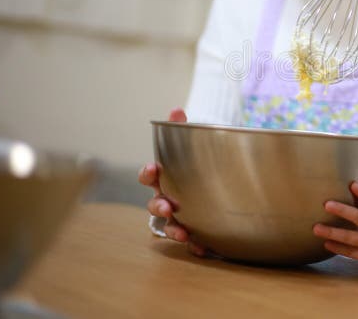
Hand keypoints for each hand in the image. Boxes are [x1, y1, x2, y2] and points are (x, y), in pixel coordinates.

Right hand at [138, 107, 205, 255]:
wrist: (209, 189)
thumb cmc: (190, 168)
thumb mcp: (187, 147)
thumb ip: (181, 129)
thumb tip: (175, 110)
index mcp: (164, 178)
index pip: (149, 175)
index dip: (148, 173)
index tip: (153, 169)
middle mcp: (167, 199)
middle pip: (156, 205)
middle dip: (159, 206)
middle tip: (168, 207)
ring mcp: (178, 216)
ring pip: (171, 226)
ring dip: (175, 230)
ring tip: (183, 234)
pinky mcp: (194, 230)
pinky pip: (193, 241)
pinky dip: (196, 245)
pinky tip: (204, 247)